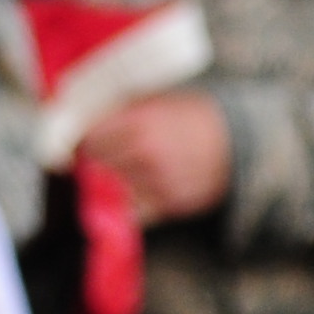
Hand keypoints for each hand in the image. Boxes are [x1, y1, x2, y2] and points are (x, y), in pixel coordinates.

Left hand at [75, 89, 229, 224]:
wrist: (239, 144)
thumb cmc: (194, 118)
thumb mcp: (159, 101)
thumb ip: (122, 111)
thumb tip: (81, 115)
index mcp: (140, 123)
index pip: (88, 137)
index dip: (78, 140)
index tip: (74, 143)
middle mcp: (145, 154)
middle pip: (95, 163)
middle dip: (90, 160)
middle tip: (90, 157)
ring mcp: (157, 182)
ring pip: (110, 188)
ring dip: (106, 182)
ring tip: (114, 173)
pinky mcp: (169, 205)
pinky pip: (131, 211)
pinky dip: (126, 204)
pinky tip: (130, 192)